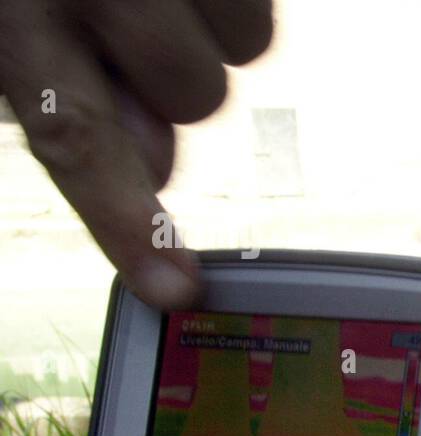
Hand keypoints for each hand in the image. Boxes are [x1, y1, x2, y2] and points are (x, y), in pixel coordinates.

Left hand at [0, 0, 272, 308]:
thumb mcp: (25, 33)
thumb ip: (75, 106)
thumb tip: (153, 170)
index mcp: (16, 19)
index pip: (78, 140)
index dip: (128, 222)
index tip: (174, 290)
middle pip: (195, 98)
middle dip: (172, 82)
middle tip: (130, 41)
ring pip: (245, 49)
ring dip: (213, 34)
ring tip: (162, 1)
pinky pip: (263, 9)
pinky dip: (237, 2)